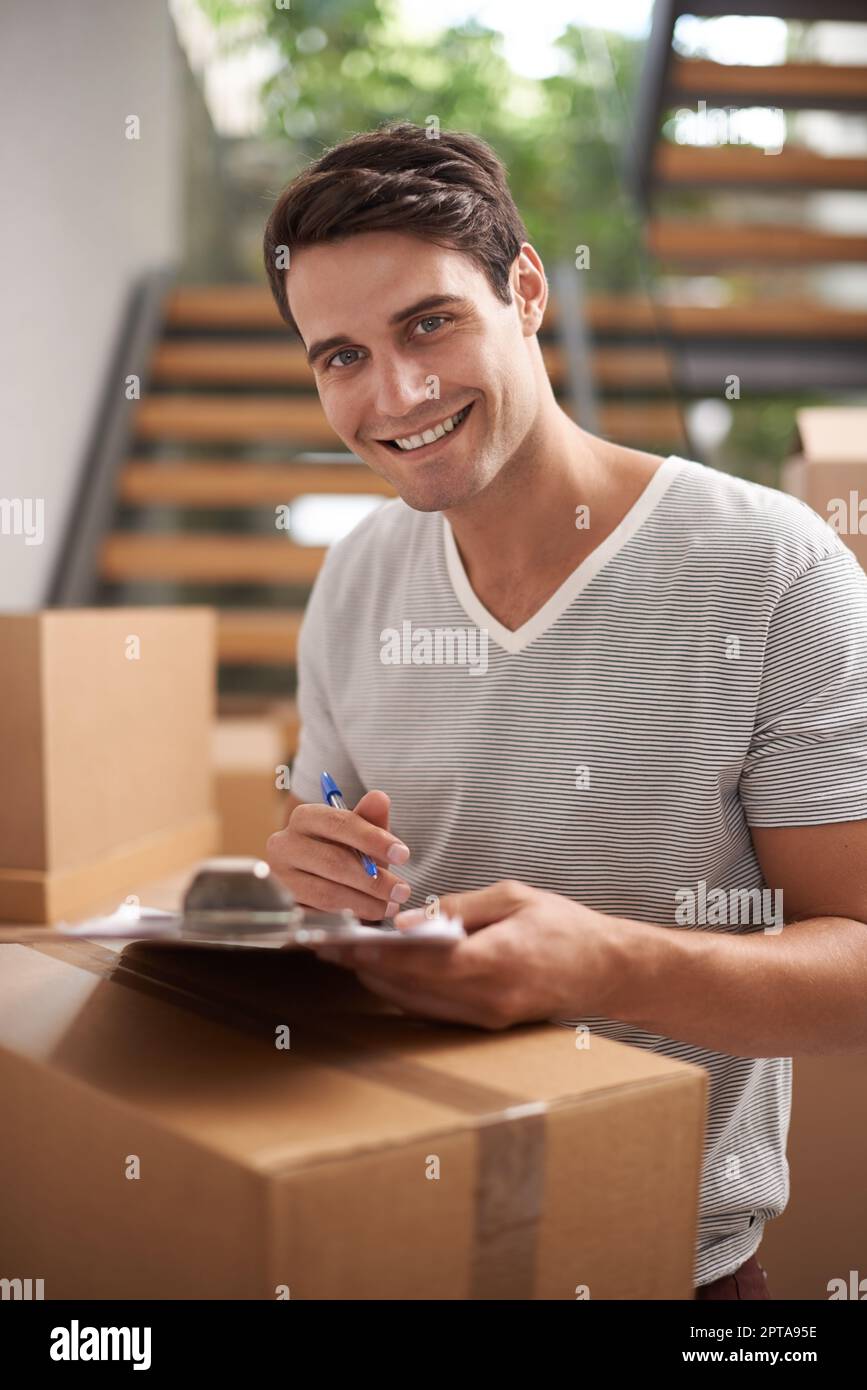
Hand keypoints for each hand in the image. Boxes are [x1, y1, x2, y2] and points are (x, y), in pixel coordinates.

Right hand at [266, 790, 411, 920]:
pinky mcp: (284, 905)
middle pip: (333, 861)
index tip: (403, 854)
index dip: (373, 839)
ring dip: (365, 902)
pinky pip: (320, 913)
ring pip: (327, 892)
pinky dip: (349, 914)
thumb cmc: (341, 852)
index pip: (339, 823)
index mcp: (304, 817)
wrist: (316, 880)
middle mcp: (284, 844)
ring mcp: (280, 877)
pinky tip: (371, 913)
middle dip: (374, 879)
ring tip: (390, 905)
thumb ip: (370, 818)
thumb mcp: (359, 836)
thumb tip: (380, 797)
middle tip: (402, 890)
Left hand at [313, 880, 630, 1029]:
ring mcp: (486, 1018)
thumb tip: (411, 919)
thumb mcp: (513, 897)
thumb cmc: (565, 926)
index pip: (423, 963)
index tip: (342, 942)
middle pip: (410, 988)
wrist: (608, 971)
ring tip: (347, 957)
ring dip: (380, 982)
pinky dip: (405, 991)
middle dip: (367, 967)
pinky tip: (386, 972)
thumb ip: (460, 907)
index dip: (378, 954)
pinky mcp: (486, 1024)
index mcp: (497, 961)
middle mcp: (488, 999)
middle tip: (329, 946)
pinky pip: (434, 1010)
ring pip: (416, 1004)